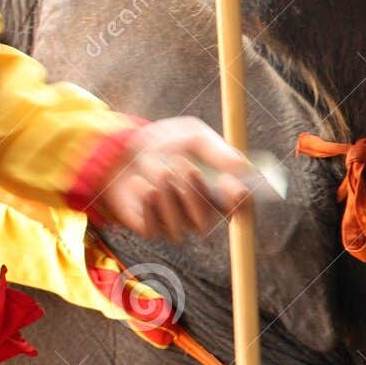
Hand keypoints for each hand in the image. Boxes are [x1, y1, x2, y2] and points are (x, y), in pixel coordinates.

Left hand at [93, 117, 256, 240]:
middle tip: (183, 164)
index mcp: (219, 193)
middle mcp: (201, 213)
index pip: (240, 209)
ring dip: (169, 194)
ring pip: (180, 226)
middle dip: (194, 193)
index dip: (238, 200)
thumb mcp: (194, 135)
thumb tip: (242, 166)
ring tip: (158, 168)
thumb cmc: (166, 144)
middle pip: (207, 221)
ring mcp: (176, 224)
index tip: (228, 181)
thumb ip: (217, 150)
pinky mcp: (151, 228)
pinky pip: (154, 227)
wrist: (123, 150)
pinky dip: (147, 203)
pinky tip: (140, 183)